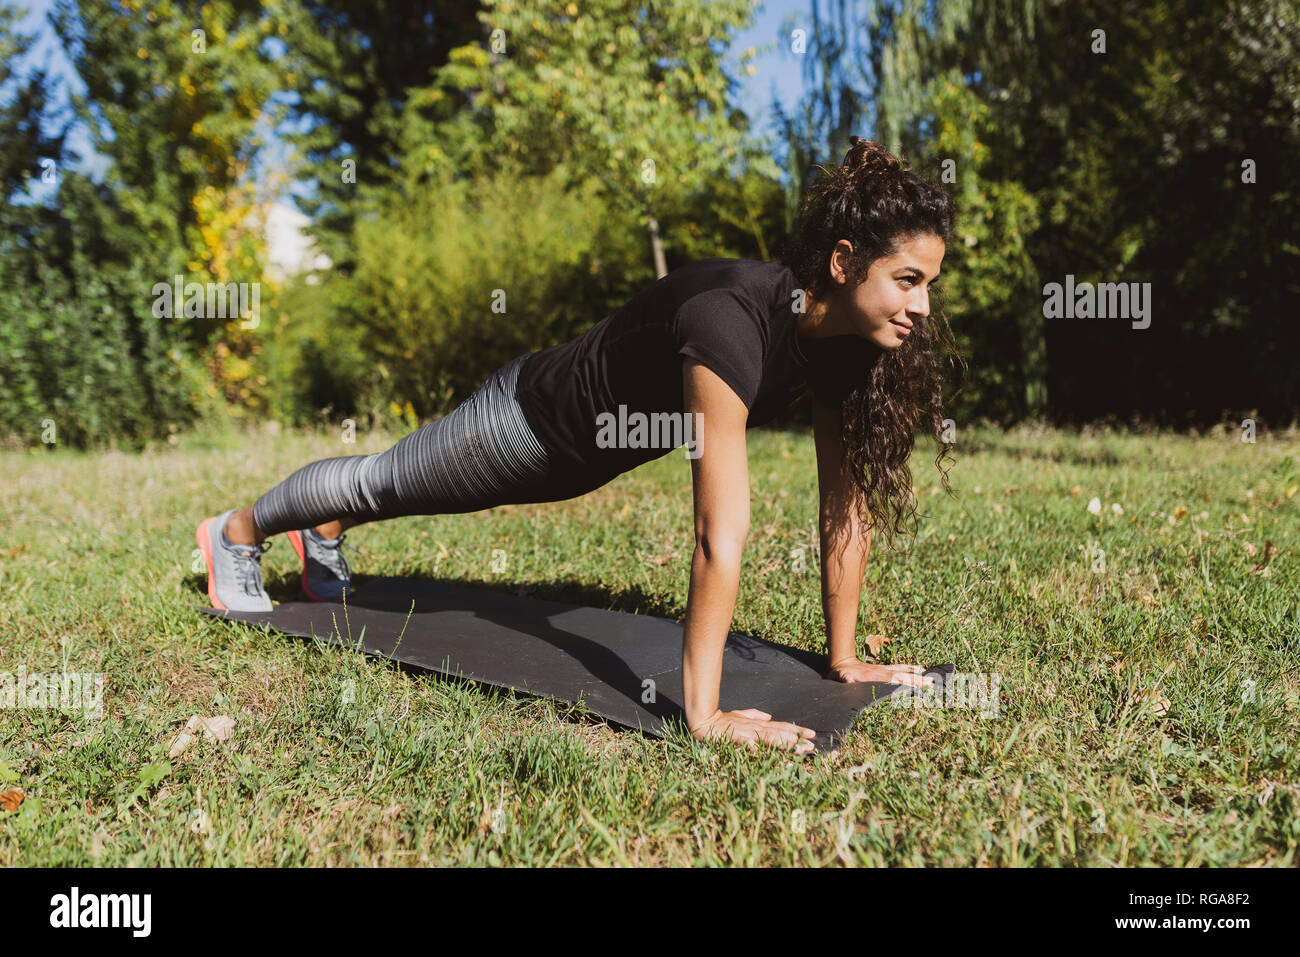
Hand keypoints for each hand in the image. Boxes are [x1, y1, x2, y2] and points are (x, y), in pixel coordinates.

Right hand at [689, 708, 816, 754]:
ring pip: (769, 738)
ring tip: (798, 749)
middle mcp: (756, 728)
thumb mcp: (741, 717)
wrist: (704, 721)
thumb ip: (755, 716)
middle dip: (796, 740)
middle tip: (811, 745)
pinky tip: (763, 751)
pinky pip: (747, 743)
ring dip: (784, 743)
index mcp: (759, 725)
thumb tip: (770, 716)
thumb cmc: (723, 721)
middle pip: (780, 733)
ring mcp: (747, 733)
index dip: (797, 731)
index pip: (782, 727)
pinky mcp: (736, 738)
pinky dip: (755, 747)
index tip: (811, 734)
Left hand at [829, 656, 935, 687]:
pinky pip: (900, 668)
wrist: (842, 663)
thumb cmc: (842, 674)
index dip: (906, 683)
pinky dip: (910, 669)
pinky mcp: (884, 669)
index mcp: (877, 677)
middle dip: (918, 680)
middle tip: (933, 683)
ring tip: (932, 678)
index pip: (895, 680)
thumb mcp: (841, 677)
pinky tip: (919, 669)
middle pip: (904, 677)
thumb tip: (847, 678)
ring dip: (917, 675)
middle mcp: (884, 672)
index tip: (918, 685)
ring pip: (904, 672)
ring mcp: (885, 670)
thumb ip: (845, 678)